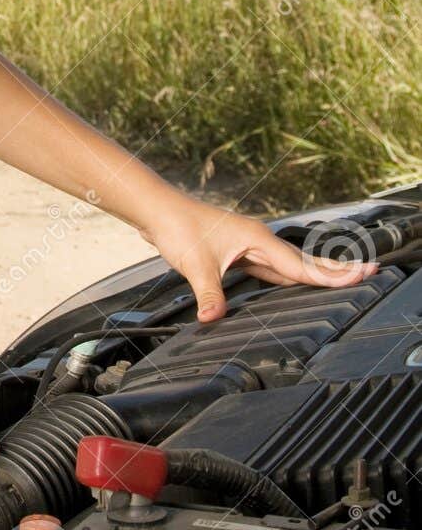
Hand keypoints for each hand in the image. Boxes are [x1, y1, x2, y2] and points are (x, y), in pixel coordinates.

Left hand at [138, 194, 379, 322]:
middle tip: (369, 272)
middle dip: (336, 270)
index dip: (331, 275)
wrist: (160, 211)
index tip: (362, 275)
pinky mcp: (239, 251)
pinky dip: (290, 275)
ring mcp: (250, 245)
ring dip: (315, 272)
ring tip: (344, 278)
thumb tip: (214, 318)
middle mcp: (259, 240)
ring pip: (290, 263)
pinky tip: (297, 282)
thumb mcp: (195, 266)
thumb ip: (209, 294)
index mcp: (258, 239)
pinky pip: (273, 267)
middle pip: (304, 260)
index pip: (301, 264)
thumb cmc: (179, 228)